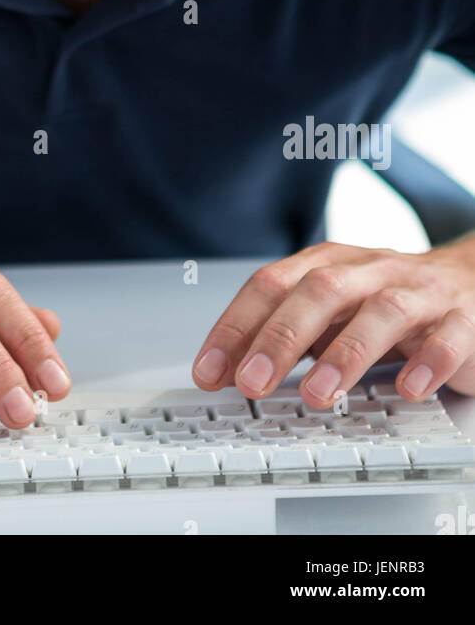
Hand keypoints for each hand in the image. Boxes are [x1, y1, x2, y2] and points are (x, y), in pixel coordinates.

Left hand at [191, 238, 474, 406]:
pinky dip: (428, 362)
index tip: (209, 369)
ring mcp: (417, 292)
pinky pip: (447, 337)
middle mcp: (369, 270)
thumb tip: (225, 371)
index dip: (237, 325)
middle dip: (281, 338)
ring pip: (382, 311)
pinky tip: (409, 389)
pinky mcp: (461, 318)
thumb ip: (283, 336)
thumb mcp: (330, 311)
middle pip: (320, 291)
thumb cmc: (385, 300)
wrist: (468, 283)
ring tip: (319, 394)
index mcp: (328, 263)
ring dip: (346, 353)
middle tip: (252, 382)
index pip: (271, 284)